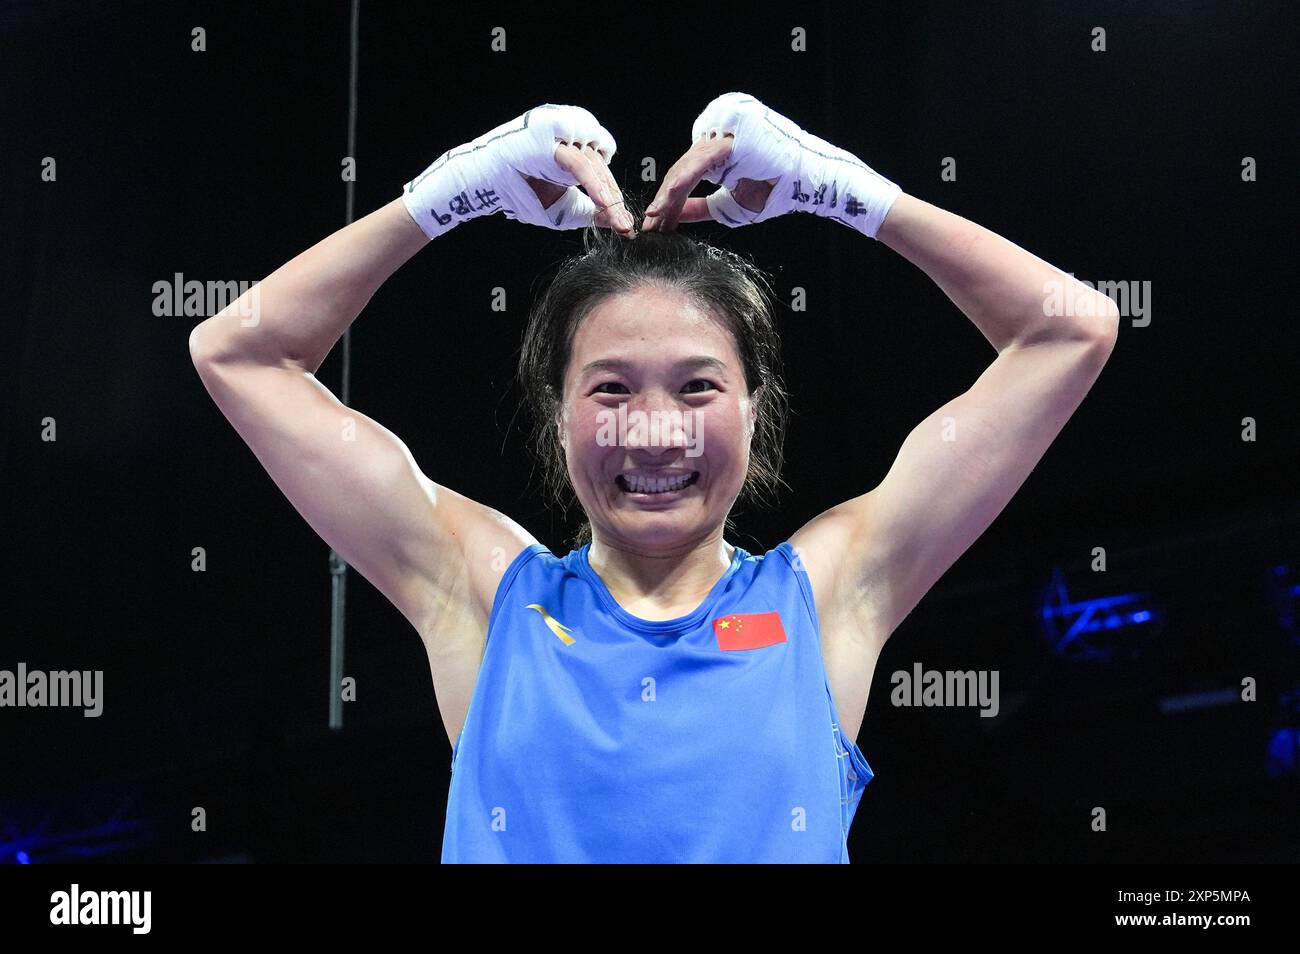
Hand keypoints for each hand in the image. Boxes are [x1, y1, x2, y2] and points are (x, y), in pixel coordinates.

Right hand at [522, 141, 633, 234]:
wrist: (487, 184)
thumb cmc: (521, 192)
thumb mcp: (564, 208)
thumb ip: (591, 212)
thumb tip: (618, 222)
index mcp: (576, 149)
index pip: (602, 173)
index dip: (615, 199)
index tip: (625, 225)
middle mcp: (572, 136)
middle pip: (602, 169)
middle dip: (614, 200)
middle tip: (624, 225)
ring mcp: (561, 134)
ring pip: (594, 164)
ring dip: (607, 193)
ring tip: (616, 217)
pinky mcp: (550, 138)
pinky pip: (578, 163)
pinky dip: (592, 183)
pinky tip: (603, 202)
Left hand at [641, 92, 901, 237]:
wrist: (810, 185)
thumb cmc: (776, 191)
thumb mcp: (730, 204)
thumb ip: (699, 205)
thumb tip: (673, 215)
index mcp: (720, 135)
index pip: (688, 169)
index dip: (669, 198)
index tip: (656, 224)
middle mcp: (720, 122)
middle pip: (683, 167)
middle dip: (666, 200)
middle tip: (650, 227)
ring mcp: (725, 122)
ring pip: (687, 165)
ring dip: (669, 196)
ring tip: (656, 220)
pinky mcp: (730, 132)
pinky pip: (699, 160)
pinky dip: (681, 182)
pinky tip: (666, 201)